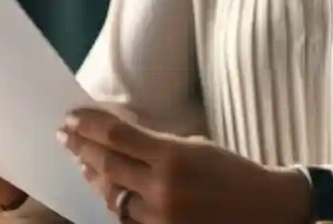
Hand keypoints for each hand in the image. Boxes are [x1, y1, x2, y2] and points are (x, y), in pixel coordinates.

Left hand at [58, 107, 311, 223]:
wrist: (267, 210)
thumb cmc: (232, 173)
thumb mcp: (196, 147)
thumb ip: (155, 145)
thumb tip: (115, 139)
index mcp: (173, 157)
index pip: (116, 137)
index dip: (87, 125)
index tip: (69, 118)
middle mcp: (162, 189)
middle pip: (107, 166)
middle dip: (81, 148)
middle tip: (65, 137)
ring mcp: (161, 219)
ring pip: (112, 198)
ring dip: (94, 179)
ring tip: (84, 164)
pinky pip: (127, 221)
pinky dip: (115, 205)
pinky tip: (107, 192)